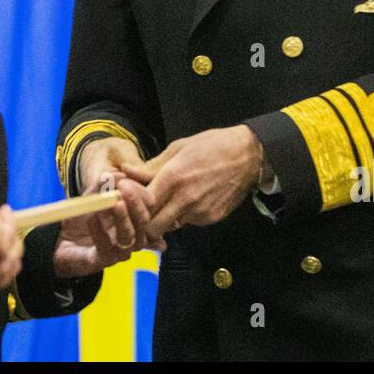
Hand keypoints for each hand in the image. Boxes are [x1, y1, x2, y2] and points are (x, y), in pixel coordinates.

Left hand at [53, 177, 162, 278]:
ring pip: (129, 237)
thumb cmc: (81, 218)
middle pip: (144, 222)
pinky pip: (107, 249)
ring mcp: (120, 251)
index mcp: (134, 219)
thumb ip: (104, 185)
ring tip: (113, 203)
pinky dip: (100, 232)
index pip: (148, 206)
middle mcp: (132, 236)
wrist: (60, 241)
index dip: (140, 193)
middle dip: (135, 203)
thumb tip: (120, 174)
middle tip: (124, 187)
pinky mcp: (104, 261)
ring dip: (121, 218)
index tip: (126, 180)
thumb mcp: (91, 196)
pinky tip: (92, 219)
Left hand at [124, 124, 264, 241]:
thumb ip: (150, 166)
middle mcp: (184, 200)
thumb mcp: (177, 148)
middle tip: (144, 214)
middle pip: (154, 228)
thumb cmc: (210, 145)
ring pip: (172, 227)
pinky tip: (191, 200)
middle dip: (146, 224)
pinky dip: (185, 216)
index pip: (142, 207)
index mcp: (172, 178)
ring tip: (170, 202)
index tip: (130, 204)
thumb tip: (125, 172)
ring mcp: (200, 212)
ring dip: (166, 219)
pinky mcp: (212, 219)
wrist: (248, 155)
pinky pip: (189, 222)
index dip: (134, 208)